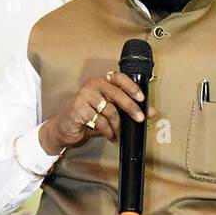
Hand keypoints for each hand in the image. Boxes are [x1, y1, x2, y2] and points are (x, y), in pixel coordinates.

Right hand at [38, 71, 156, 155]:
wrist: (63, 129)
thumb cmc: (88, 118)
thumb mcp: (109, 112)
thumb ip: (128, 110)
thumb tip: (151, 111)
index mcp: (101, 82)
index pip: (119, 78)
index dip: (131, 86)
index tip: (141, 98)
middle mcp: (92, 85)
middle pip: (116, 93)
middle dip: (130, 107)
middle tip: (139, 119)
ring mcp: (84, 96)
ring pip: (109, 110)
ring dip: (118, 125)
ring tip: (119, 133)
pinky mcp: (78, 109)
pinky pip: (100, 121)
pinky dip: (108, 131)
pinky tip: (110, 136)